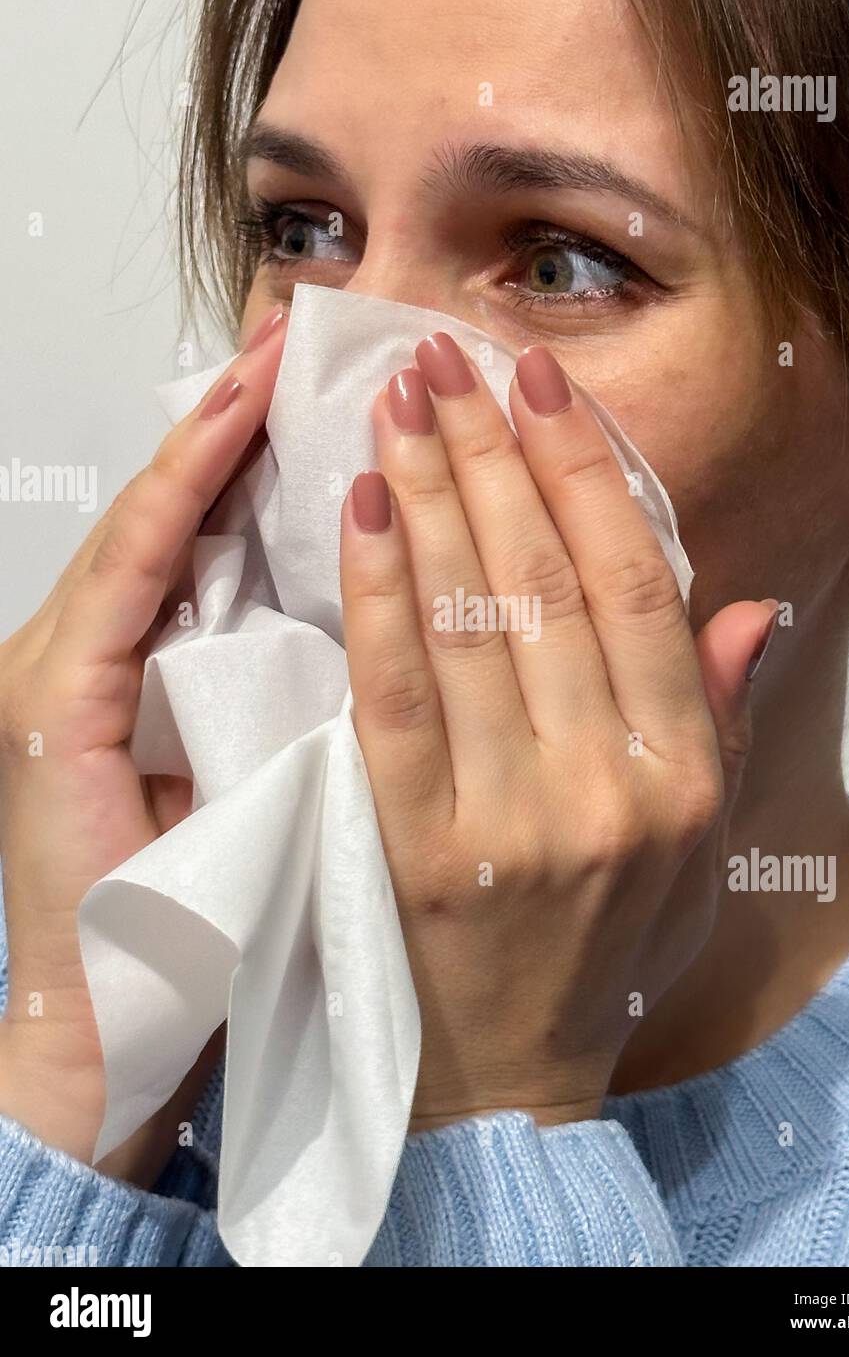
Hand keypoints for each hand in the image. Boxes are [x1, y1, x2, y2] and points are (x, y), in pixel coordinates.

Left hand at [0, 305, 287, 1178]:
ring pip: (147, 541)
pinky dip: (205, 523)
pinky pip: (157, 587)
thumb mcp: (162, 818)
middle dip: (207, 424)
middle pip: (136, 517)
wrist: (99, 1024)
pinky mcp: (97, 690)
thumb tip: (263, 621)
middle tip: (281, 342)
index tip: (263, 374)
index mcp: (54, 687)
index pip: (138, 539)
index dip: (202, 451)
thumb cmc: (135, 941)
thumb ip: (187, 713)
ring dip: (211, 460)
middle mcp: (48, 661)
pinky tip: (260, 482)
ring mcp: (68, 671)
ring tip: (277, 386)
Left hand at [340, 334, 776, 1131]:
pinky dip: (377, 591)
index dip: (585, 469)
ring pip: (468, 618)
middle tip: (442, 360)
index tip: (538, 384)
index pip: (635, 582)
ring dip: (430, 494)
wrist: (509, 1072)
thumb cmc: (600, 945)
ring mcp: (509, 817)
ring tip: (395, 406)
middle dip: (489, 452)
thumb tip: (745, 603)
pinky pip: (393, 692)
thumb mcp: (695, 844)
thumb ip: (718, 716)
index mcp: (683, 771)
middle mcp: (608, 786)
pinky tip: (363, 510)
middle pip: (543, 580)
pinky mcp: (416, 844)